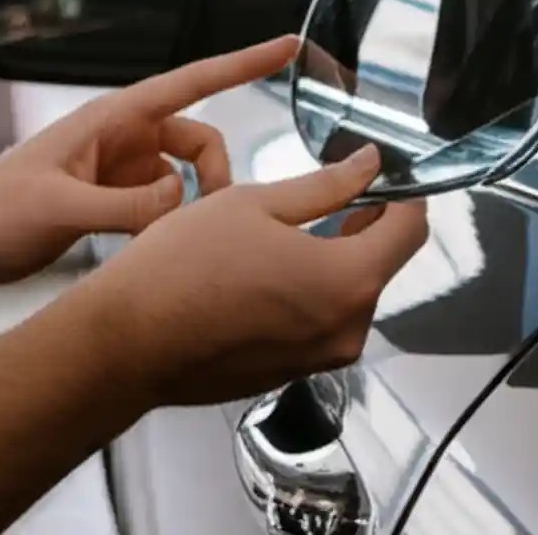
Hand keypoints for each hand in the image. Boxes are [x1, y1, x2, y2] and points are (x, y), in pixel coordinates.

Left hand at [0, 37, 298, 285]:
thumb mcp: (60, 207)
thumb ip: (128, 204)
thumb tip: (183, 197)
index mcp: (112, 120)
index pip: (193, 82)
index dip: (243, 63)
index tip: (286, 48)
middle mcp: (123, 138)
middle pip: (200, 141)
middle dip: (216, 175)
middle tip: (213, 216)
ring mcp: (120, 169)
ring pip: (186, 177)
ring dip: (189, 206)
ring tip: (167, 239)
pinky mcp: (114, 199)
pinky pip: (164, 205)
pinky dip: (169, 224)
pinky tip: (150, 249)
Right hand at [66, 144, 427, 405]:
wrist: (126, 344)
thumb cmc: (182, 268)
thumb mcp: (256, 205)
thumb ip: (326, 186)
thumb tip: (369, 164)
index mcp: (349, 280)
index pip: (411, 230)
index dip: (402, 196)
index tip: (383, 177)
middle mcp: (348, 328)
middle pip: (382, 264)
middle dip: (365, 227)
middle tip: (329, 195)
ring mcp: (321, 358)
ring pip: (350, 294)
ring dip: (334, 260)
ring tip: (285, 234)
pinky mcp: (294, 373)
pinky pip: (320, 323)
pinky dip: (309, 294)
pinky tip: (265, 274)